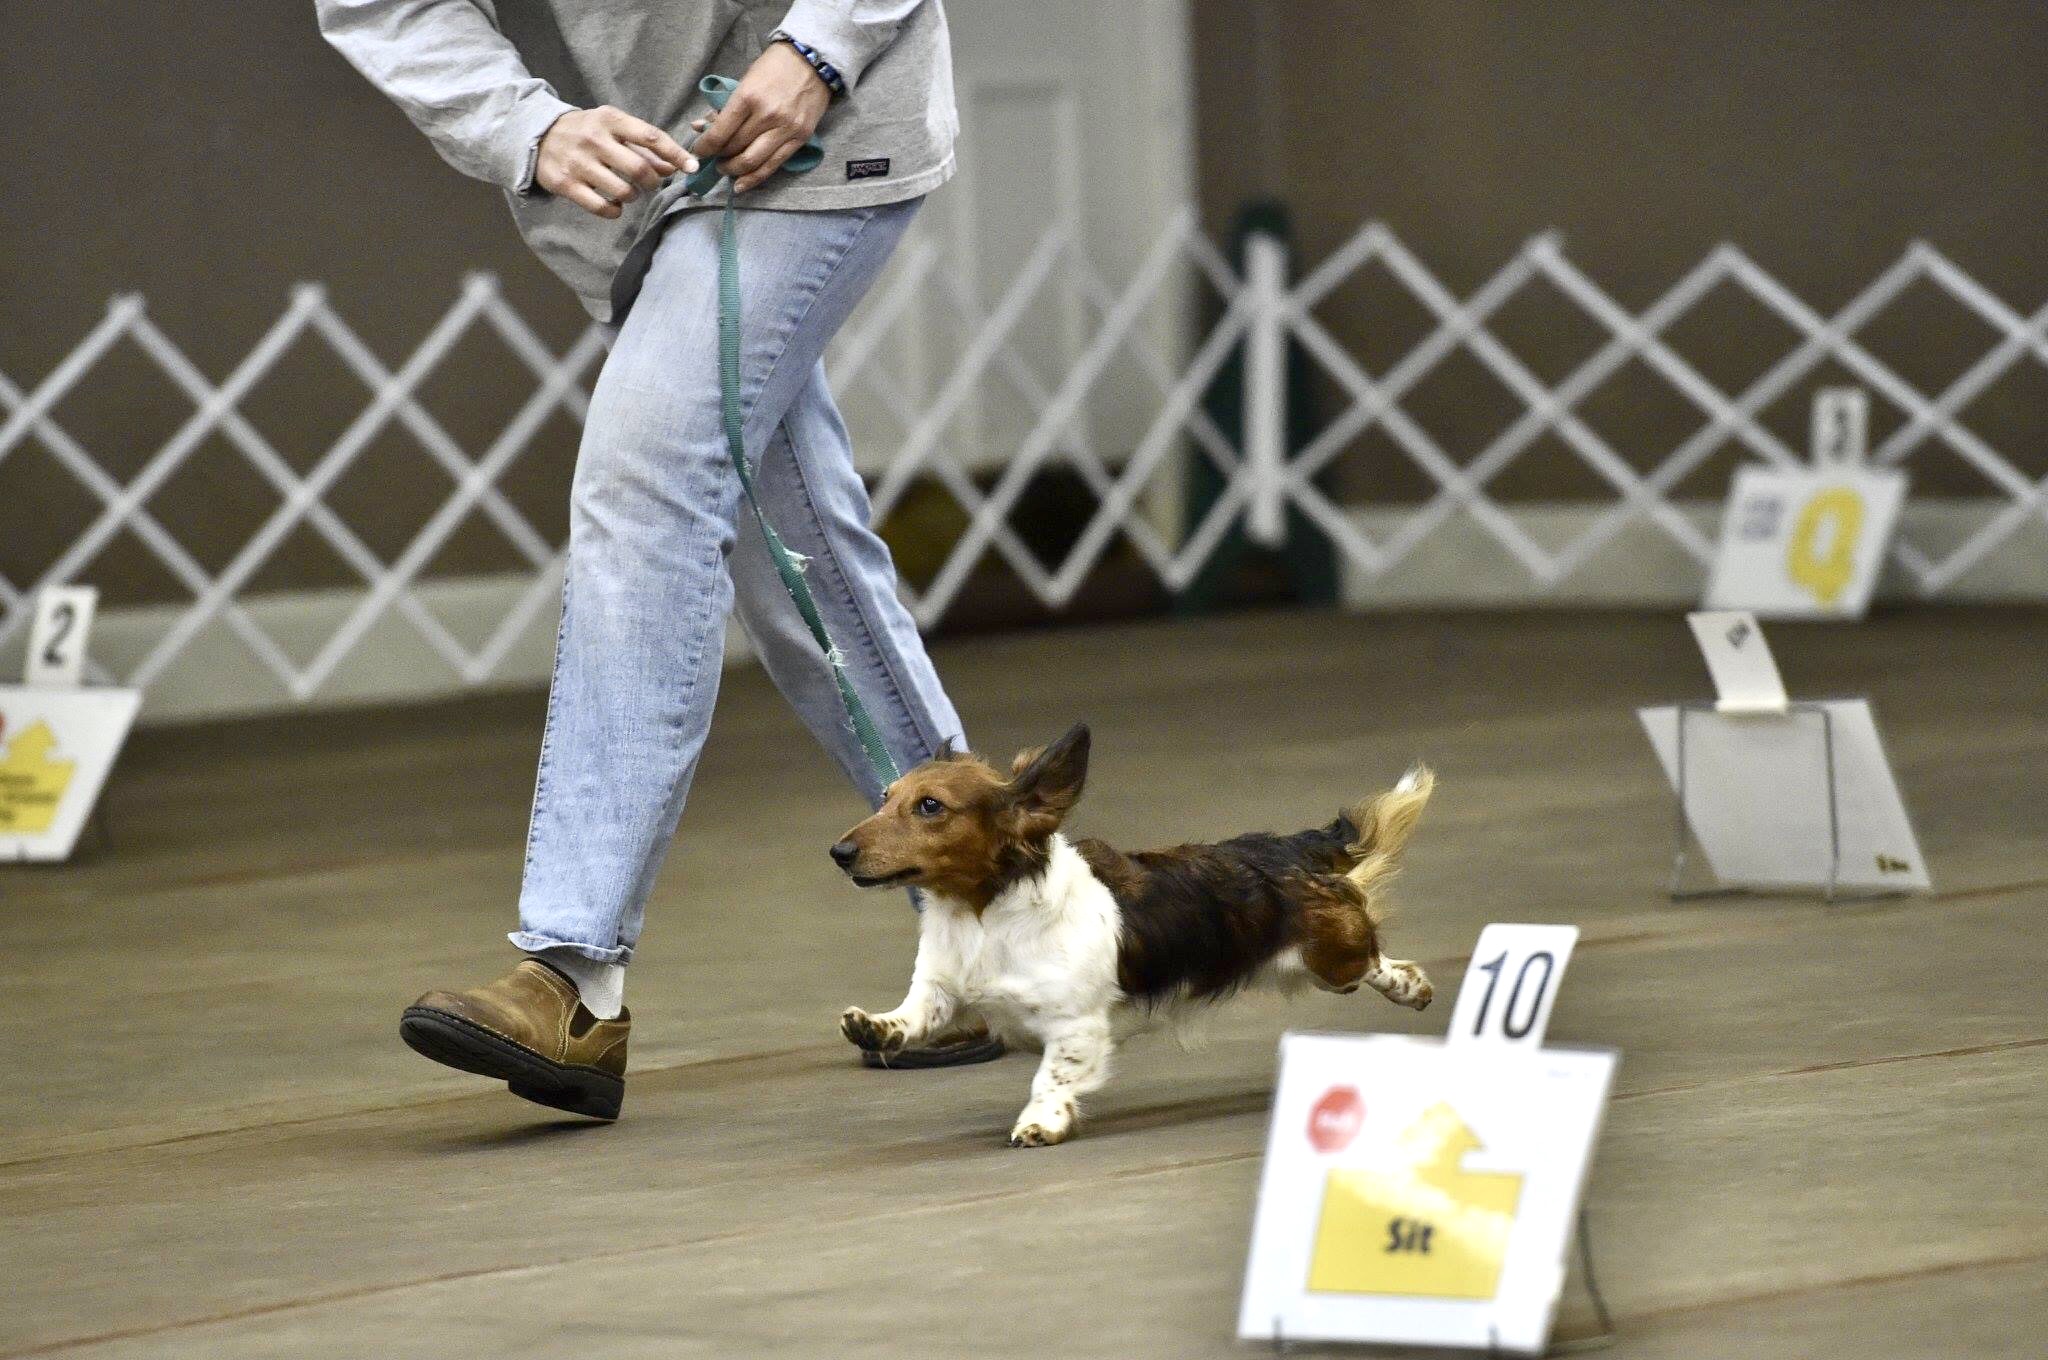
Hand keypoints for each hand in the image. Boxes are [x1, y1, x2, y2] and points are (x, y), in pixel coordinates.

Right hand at [536, 106, 696, 218]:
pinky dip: (615, 211)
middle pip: (640, 169)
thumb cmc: (586, 132)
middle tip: (650, 183)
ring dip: (634, 197)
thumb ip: (644, 148)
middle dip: (653, 182)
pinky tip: (614, 204)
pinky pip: (603, 208)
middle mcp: (594, 139)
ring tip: (628, 191)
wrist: (537, 135)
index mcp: (610, 120)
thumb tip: (675, 166)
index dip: (676, 153)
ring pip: (624, 191)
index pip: (651, 136)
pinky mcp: (565, 184)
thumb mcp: (613, 130)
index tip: (692, 166)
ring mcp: (579, 162)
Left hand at [690, 42, 831, 192]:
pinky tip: (741, 185)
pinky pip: (773, 165)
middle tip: (714, 160)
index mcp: (748, 97)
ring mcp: (785, 129)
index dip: (705, 147)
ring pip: (752, 162)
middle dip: (719, 158)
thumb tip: (699, 127)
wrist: (812, 61)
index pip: (720, 133)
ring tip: (726, 170)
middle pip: (734, 148)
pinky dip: (754, 179)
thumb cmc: (773, 67)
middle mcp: (766, 115)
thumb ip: (724, 107)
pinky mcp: (799, 139)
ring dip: (734, 170)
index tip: (699, 152)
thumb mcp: (744, 80)